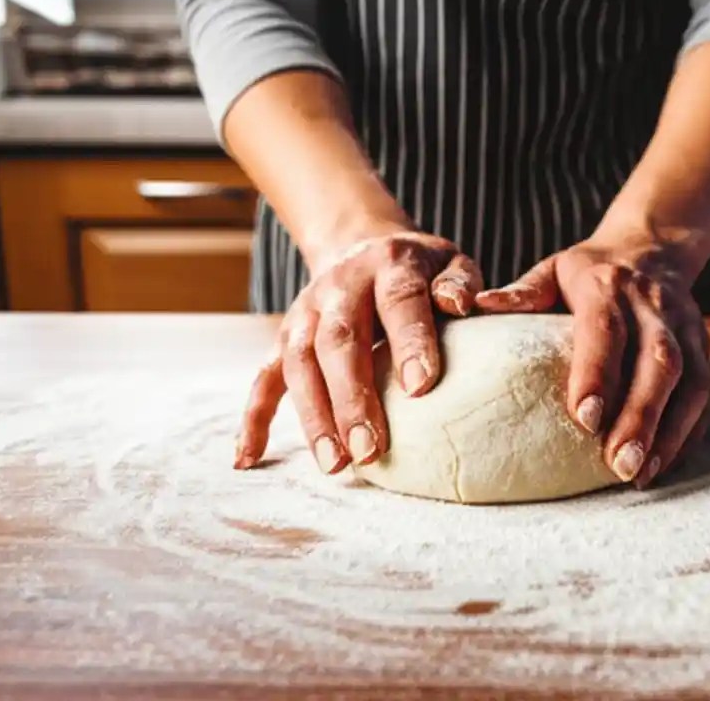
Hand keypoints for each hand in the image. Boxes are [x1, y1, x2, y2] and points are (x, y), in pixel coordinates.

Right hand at [235, 231, 483, 472]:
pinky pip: (263, 377)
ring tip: (335, 464)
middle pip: (340, 341)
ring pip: (300, 362)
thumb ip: (460, 283)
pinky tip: (249, 457)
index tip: (421, 387)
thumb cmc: (420, 271)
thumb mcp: (450, 263)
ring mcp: (306, 312)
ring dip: (314, 416)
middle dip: (352, 398)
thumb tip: (461, 305)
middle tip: (371, 449)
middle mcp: (340, 286)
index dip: (409, 341)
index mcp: (389, 265)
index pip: (398, 300)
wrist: (362, 245)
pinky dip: (253, 417)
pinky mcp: (284, 336)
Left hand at [475, 238, 709, 488]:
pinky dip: (688, 433)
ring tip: (639, 475)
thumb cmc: (589, 271)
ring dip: (668, 432)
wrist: (651, 249)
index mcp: (608, 286)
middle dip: (641, 417)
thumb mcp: (552, 270)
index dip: (598, 373)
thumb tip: (477, 305)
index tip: (584, 419)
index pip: (606, 330)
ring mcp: (686, 327)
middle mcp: (654, 306)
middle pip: (658, 362)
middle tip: (618, 464)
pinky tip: (663, 464)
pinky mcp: (705, 348)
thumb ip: (522, 293)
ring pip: (690, 382)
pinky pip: (706, 395)